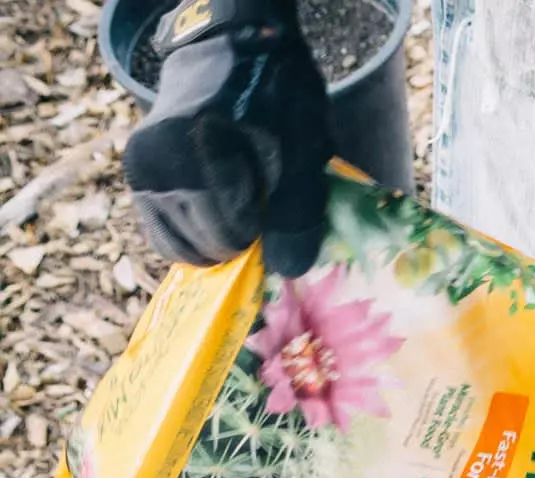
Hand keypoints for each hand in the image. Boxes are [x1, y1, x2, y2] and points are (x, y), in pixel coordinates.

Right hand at [123, 0, 332, 276]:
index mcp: (197, 151)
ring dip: (214, 244)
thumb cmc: (273, 102)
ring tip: (239, 211)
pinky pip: (161, 233)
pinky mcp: (136, 178)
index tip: (274, 210)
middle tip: (259, 211)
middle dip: (239, 242)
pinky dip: (191, 237)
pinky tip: (216, 215)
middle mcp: (158, 163)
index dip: (262, 236)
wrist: (229, 56)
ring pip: (179, 246)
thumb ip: (297, 210)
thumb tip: (289, 269)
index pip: (230, 232)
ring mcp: (140, 171)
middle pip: (205, 244)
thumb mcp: (302, 149)